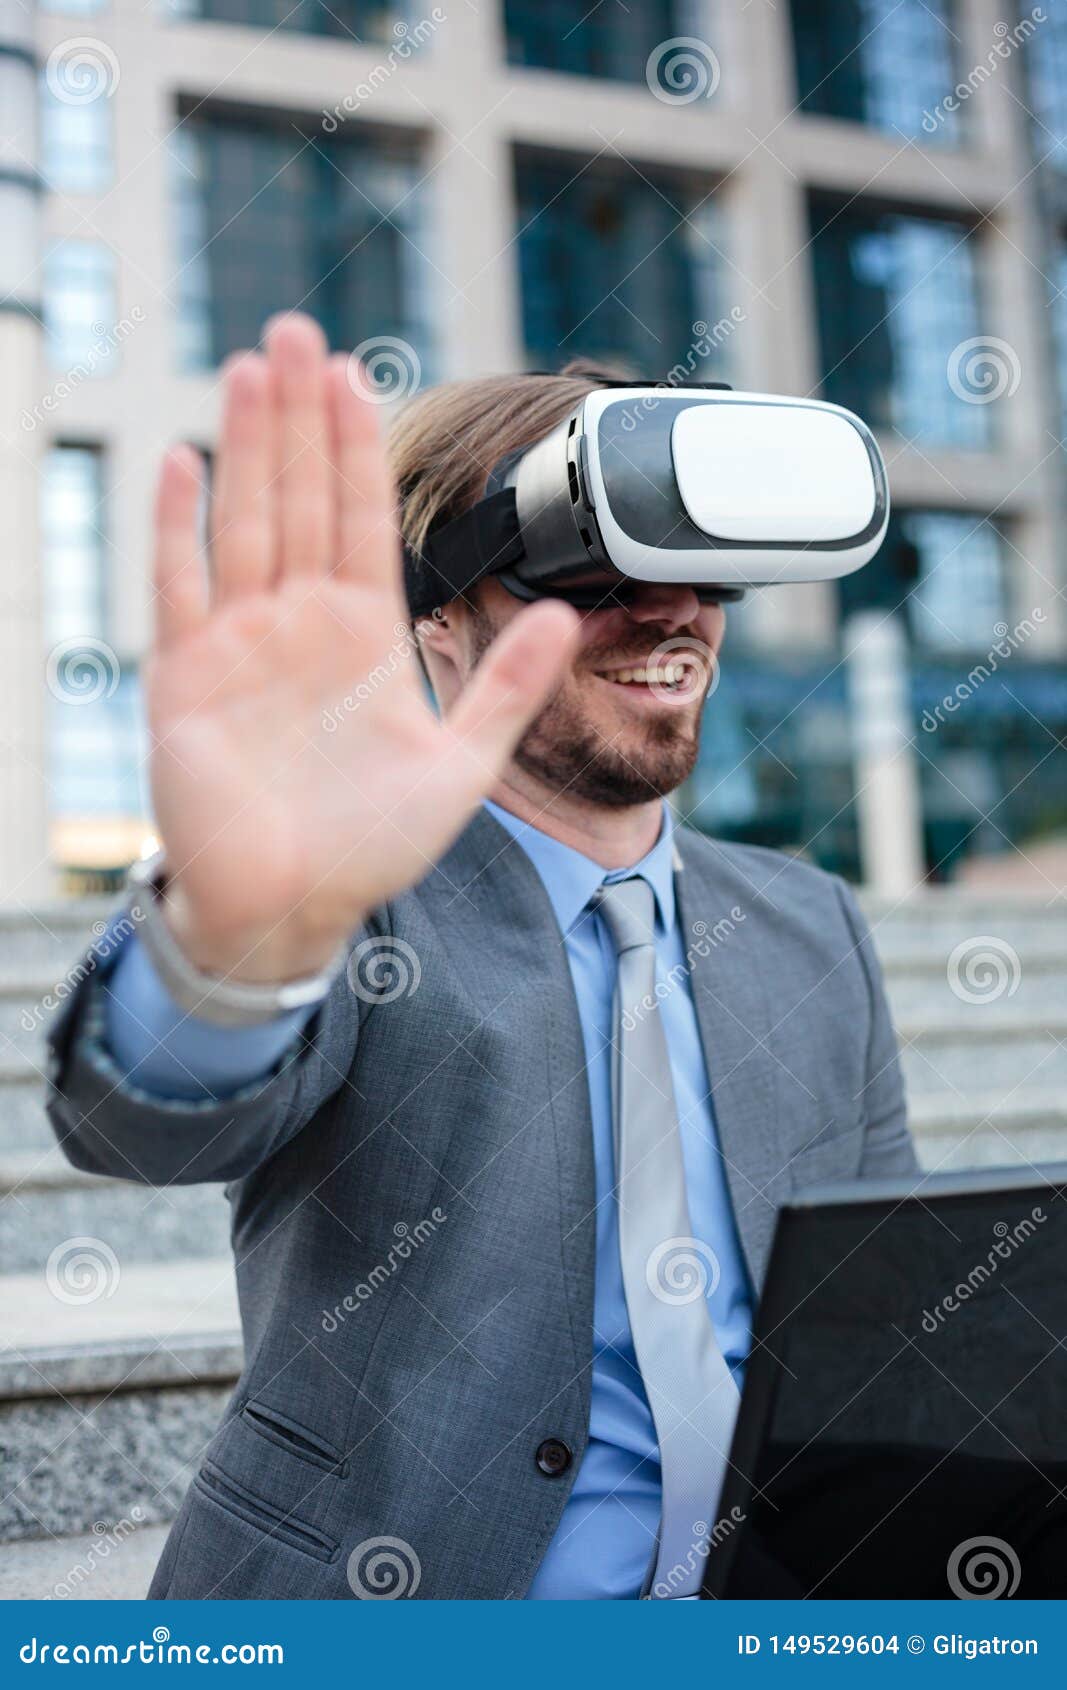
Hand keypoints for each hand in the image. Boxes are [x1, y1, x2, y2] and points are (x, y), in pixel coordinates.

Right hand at [147, 313, 577, 981]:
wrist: (295, 911)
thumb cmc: (370, 845)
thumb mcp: (462, 763)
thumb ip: (508, 687)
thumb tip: (569, 615)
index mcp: (361, 636)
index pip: (361, 519)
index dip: (359, 450)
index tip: (362, 379)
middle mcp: (299, 625)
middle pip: (299, 498)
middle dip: (300, 417)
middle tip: (299, 334)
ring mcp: (240, 645)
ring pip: (245, 521)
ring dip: (248, 445)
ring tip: (254, 367)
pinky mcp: (187, 677)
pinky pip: (180, 586)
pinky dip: (179, 526)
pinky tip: (186, 462)